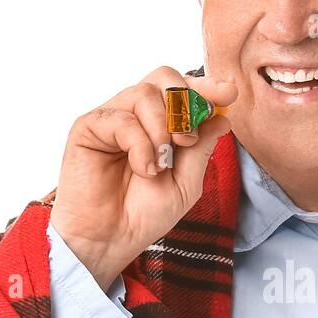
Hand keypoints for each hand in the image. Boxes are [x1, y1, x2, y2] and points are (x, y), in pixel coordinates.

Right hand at [49, 67, 236, 289]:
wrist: (110, 239)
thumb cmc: (143, 215)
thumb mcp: (186, 183)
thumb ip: (201, 148)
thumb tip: (222, 116)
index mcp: (161, 125)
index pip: (184, 90)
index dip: (206, 87)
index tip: (229, 92)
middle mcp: (136, 115)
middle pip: (164, 77)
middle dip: (185, 101)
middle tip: (188, 138)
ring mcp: (112, 118)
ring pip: (145, 93)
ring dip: (162, 128)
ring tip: (162, 163)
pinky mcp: (88, 127)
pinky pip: (121, 118)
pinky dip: (140, 144)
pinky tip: (144, 169)